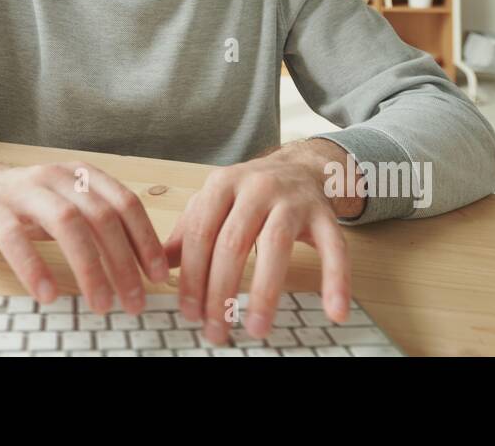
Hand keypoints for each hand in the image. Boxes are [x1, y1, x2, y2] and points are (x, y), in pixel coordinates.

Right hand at [0, 160, 168, 313]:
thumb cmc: (29, 204)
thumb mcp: (70, 204)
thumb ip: (103, 224)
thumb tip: (145, 263)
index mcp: (82, 175)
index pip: (125, 203)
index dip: (145, 239)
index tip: (158, 275)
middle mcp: (57, 177)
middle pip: (101, 216)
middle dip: (123, 262)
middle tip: (134, 300)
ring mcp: (24, 191)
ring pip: (66, 223)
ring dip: (89, 268)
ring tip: (100, 303)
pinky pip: (16, 238)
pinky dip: (34, 267)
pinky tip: (48, 294)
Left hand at [162, 138, 359, 343]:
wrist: (301, 166)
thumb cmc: (251, 192)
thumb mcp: (215, 202)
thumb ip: (189, 231)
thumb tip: (159, 267)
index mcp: (222, 184)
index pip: (201, 234)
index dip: (192, 276)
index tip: (189, 312)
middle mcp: (256, 187)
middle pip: (233, 243)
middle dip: (220, 291)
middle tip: (216, 329)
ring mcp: (293, 199)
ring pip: (276, 247)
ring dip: (264, 293)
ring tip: (256, 328)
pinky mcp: (325, 213)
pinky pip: (334, 248)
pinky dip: (336, 280)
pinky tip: (334, 310)